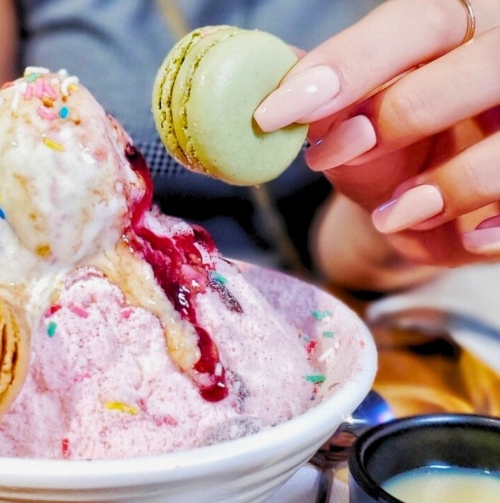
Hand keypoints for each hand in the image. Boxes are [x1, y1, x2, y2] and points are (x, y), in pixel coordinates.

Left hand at [255, 0, 499, 266]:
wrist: (417, 213)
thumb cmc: (381, 153)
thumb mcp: (347, 126)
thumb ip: (323, 103)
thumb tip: (269, 80)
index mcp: (455, 26)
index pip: (416, 23)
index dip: (351, 63)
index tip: (283, 109)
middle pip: (484, 66)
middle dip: (408, 113)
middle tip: (347, 153)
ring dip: (452, 182)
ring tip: (395, 213)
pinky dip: (495, 226)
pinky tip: (464, 236)